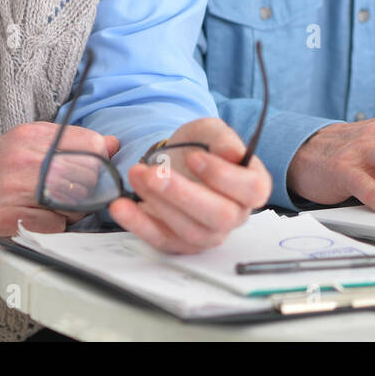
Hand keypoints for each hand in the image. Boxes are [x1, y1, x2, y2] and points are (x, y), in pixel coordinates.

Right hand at [0, 122, 119, 263]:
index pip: (89, 142)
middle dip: (91, 191)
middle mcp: (23, 158)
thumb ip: (66, 147)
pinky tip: (35, 225)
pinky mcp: (8, 218)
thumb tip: (112, 145)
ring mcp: (15, 188)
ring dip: (73, 212)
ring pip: (75, 201)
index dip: (100, 162)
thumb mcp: (21, 152)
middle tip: (73, 200)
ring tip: (51, 211)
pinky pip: (55, 226)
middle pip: (88, 173)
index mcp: (29, 136)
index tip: (95, 173)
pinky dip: (54, 230)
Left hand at [109, 118, 271, 254]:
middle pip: (221, 216)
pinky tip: (122, 206)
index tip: (195, 157)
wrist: (176, 160)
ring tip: (137, 176)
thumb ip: (224, 140)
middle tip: (154, 172)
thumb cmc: (200, 146)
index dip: (224, 176)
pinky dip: (139, 225)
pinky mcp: (181, 243)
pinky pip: (162, 240)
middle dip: (184, 194)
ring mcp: (209, 234)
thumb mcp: (212, 132)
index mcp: (253, 187)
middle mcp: (236, 215)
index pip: (252, 190)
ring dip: (160, 204)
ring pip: (190, 231)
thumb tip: (233, 154)